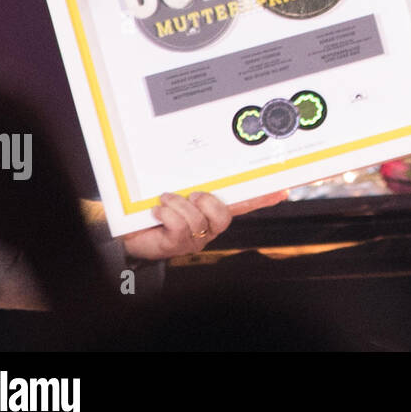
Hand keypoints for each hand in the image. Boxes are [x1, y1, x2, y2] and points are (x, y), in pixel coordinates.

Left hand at [121, 189, 287, 260]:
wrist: (127, 227)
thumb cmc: (154, 209)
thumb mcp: (179, 192)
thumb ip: (196, 182)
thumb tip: (206, 165)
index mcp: (213, 210)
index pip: (245, 204)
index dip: (264, 198)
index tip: (282, 190)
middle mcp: (207, 227)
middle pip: (224, 217)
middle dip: (208, 203)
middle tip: (193, 195)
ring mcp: (193, 239)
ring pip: (199, 221)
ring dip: (178, 205)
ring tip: (165, 199)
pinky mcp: (175, 246)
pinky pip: (180, 228)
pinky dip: (168, 214)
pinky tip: (159, 211)